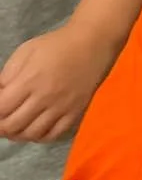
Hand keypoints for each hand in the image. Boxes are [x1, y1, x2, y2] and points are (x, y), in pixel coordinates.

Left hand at [0, 21, 118, 142]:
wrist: (94, 42)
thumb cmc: (56, 44)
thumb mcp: (25, 51)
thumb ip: (6, 76)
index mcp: (30, 80)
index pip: (0, 110)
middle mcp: (45, 97)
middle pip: (12, 126)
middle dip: (1, 125)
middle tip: (3, 118)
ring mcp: (62, 107)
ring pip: (31, 134)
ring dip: (18, 134)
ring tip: (16, 125)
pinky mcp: (76, 112)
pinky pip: (53, 135)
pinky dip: (39, 137)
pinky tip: (35, 129)